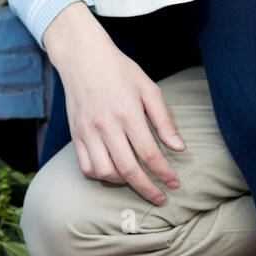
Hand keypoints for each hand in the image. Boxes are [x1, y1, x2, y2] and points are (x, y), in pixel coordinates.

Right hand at [42, 2, 185, 202]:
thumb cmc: (120, 71)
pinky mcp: (76, 135)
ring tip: (138, 181)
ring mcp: (88, 132)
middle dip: (147, 188)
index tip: (174, 184)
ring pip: (105, 172)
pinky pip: (86, 166)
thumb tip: (179, 148)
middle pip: (128, 169)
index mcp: (128, 113)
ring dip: (124, 183)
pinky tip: (115, 172)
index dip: (164, 173)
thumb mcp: (148, 88)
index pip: (149, 153)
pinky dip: (102, 176)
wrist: (83, 58)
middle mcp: (106, 125)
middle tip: (161, 198)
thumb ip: (164, 120)